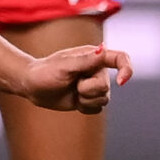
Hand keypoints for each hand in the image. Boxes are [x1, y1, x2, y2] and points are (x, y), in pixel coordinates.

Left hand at [16, 43, 131, 112]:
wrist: (32, 86)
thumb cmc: (45, 72)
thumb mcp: (64, 65)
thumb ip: (86, 60)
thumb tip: (104, 50)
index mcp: (94, 56)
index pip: (121, 58)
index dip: (127, 69)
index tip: (121, 81)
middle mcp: (97, 70)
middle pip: (106, 87)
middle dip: (88, 90)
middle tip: (73, 84)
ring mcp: (93, 85)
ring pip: (103, 100)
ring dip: (85, 100)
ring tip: (72, 91)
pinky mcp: (89, 99)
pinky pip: (97, 109)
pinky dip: (85, 108)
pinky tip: (73, 101)